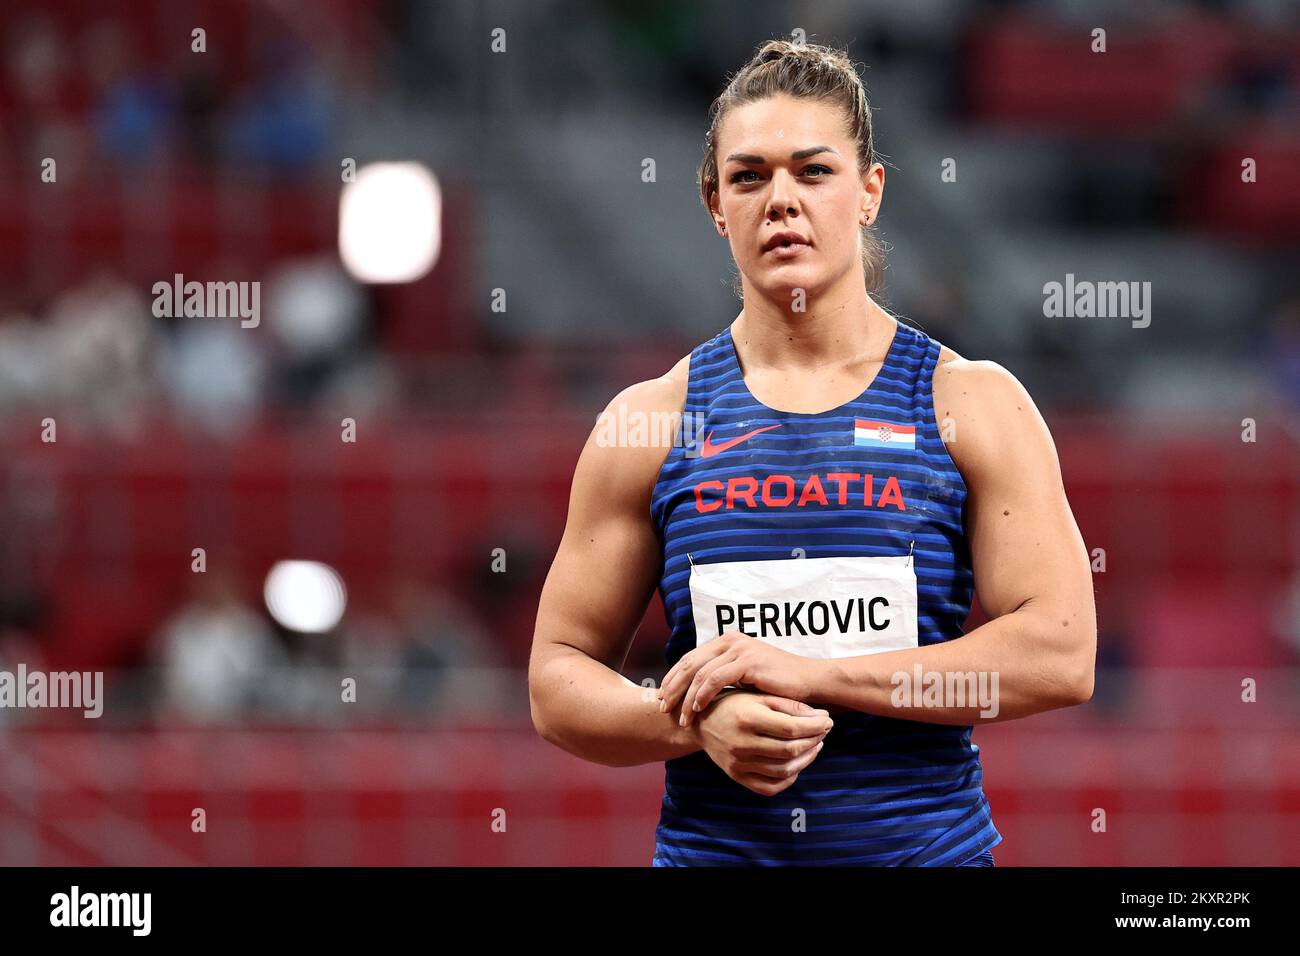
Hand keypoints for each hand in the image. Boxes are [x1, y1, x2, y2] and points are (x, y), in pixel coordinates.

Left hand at [658, 631, 820, 726]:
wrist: (809, 682)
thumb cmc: (777, 685)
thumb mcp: (744, 677)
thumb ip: (722, 677)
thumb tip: (694, 692)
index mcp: (726, 641)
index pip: (690, 658)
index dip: (673, 678)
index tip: (662, 698)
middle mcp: (730, 640)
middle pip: (690, 663)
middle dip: (673, 687)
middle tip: (662, 708)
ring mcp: (739, 648)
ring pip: (700, 673)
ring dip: (686, 697)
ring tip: (681, 718)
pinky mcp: (748, 660)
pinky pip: (716, 678)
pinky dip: (703, 694)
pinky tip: (697, 709)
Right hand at [691, 691, 833, 796]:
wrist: (700, 723)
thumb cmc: (733, 704)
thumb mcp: (758, 696)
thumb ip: (789, 705)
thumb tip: (822, 717)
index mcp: (747, 717)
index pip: (791, 728)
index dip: (815, 726)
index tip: (827, 721)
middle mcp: (741, 743)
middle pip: (789, 750)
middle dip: (813, 741)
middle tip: (823, 732)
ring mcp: (738, 763)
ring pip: (783, 771)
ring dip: (806, 759)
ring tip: (813, 746)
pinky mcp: (736, 776)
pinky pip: (769, 787)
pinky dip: (788, 779)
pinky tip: (796, 764)